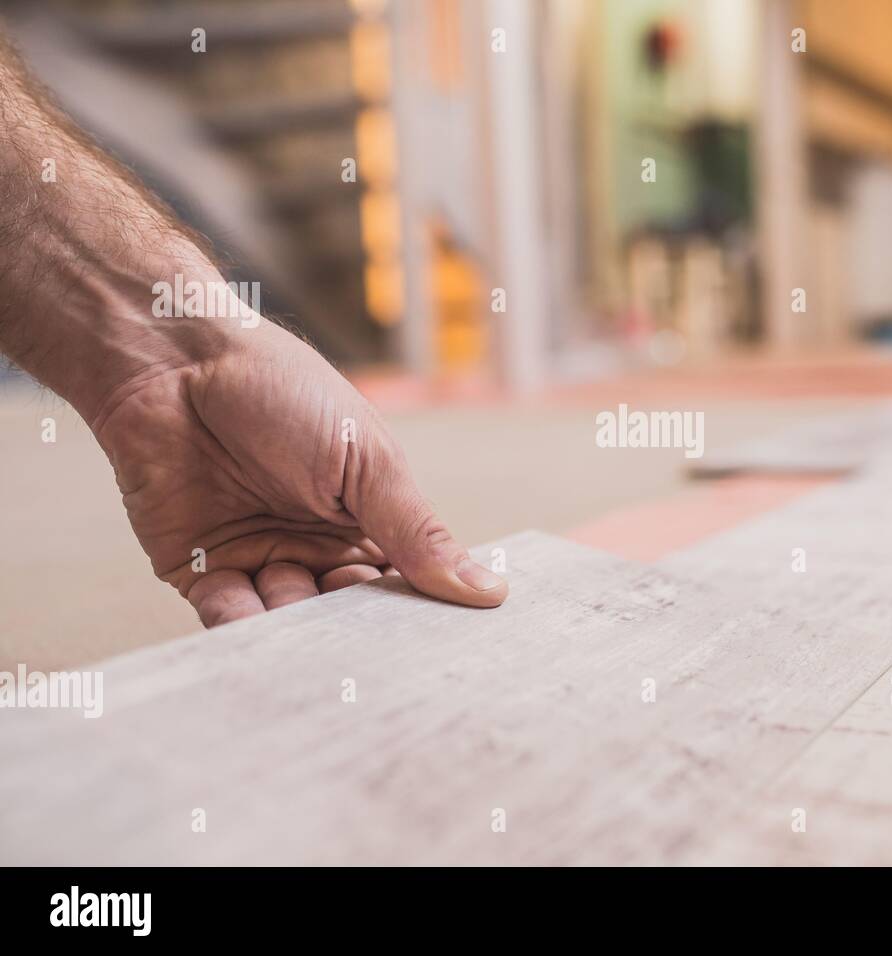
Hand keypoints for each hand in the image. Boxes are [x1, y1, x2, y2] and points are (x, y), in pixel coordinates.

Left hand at [88, 321, 507, 627]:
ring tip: (302, 611)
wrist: (175, 362)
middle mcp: (317, 546)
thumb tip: (488, 591)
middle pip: (348, 616)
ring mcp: (259, 560)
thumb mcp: (368, 462)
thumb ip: (419, 532)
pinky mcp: (201, 571)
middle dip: (354, 630)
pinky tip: (255, 621)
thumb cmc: (281, 390)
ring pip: (289, 625)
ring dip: (297, 629)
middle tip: (363, 640)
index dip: (416, 613)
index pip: (403, 586)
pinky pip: (228, 618)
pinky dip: (243, 629)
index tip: (435, 643)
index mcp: (368, 519)